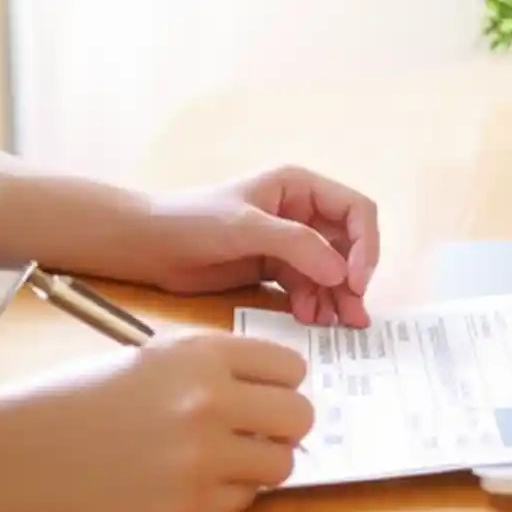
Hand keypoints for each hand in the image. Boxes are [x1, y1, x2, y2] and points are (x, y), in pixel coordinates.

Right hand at [0, 331, 312, 511]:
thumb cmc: (89, 397)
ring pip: (282, 463)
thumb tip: (283, 387)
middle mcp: (208, 403)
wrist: (27, 452)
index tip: (271, 391)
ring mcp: (201, 459)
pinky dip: (230, 492)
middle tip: (263, 428)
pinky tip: (194, 479)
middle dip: (286, 423)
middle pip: (300, 415)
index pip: (291, 367)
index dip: (282, 381)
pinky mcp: (190, 507)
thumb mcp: (157, 355)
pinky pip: (247, 500)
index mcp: (202, 355)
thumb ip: (221, 366)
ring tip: (228, 455)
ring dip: (263, 461)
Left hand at [143, 165, 378, 326]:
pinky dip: (314, 303)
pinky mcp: (276, 268)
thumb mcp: (246, 227)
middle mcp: (302, 212)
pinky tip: (308, 318)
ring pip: (331, 271)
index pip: (356, 211)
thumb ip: (297, 245)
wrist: (146, 245)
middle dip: (353, 279)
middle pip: (349, 246)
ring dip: (336, 297)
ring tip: (334, 324)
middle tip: (353, 314)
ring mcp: (291, 242)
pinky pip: (309, 287)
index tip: (355, 280)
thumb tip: (342, 273)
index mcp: (301, 187)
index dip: (365, 245)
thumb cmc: (192, 220)